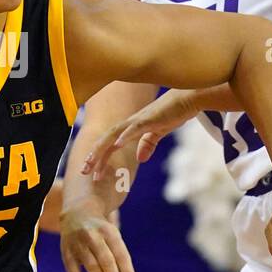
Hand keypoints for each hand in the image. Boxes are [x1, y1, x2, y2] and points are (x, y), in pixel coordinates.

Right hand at [58, 198, 135, 271]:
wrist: (78, 214)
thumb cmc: (102, 232)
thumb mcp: (113, 236)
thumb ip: (120, 258)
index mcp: (109, 231)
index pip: (120, 255)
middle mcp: (92, 235)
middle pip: (106, 261)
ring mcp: (77, 243)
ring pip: (91, 266)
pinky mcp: (66, 252)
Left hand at [82, 88, 199, 180]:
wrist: (187, 98)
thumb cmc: (173, 113)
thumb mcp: (159, 132)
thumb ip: (148, 143)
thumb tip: (140, 159)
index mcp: (131, 128)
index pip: (110, 144)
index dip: (100, 157)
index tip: (91, 173)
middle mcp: (130, 123)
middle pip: (107, 140)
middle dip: (94, 156)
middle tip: (83, 172)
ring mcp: (138, 120)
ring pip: (114, 134)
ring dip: (102, 149)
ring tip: (92, 162)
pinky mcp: (149, 119)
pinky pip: (134, 128)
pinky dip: (124, 136)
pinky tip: (117, 145)